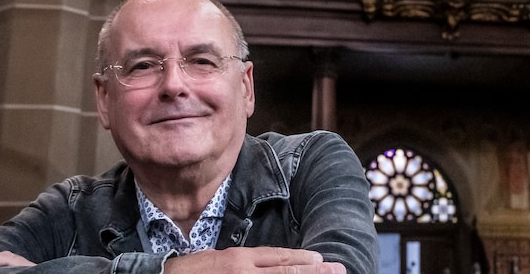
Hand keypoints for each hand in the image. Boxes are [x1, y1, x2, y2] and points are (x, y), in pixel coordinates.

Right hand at [164, 247, 345, 272]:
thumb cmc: (191, 272)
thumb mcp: (219, 259)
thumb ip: (243, 261)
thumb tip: (265, 264)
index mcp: (239, 258)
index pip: (277, 257)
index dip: (300, 259)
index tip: (321, 259)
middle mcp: (243, 270)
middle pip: (285, 271)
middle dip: (313, 272)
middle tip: (338, 270)